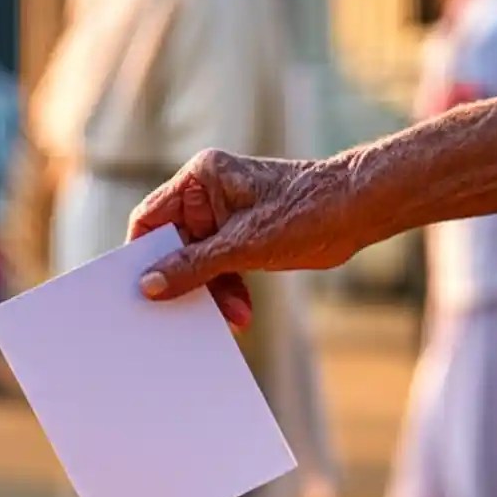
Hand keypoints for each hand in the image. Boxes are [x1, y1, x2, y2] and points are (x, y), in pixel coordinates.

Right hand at [127, 149, 358, 328]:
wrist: (359, 210)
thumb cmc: (305, 210)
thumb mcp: (242, 245)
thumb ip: (192, 266)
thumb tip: (149, 286)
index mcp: (201, 178)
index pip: (151, 218)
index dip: (141, 253)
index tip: (137, 288)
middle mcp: (209, 194)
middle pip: (174, 245)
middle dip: (184, 280)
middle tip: (182, 315)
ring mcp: (226, 217)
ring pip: (199, 263)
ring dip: (211, 293)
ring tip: (231, 318)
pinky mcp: (244, 238)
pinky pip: (221, 269)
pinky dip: (228, 292)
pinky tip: (240, 313)